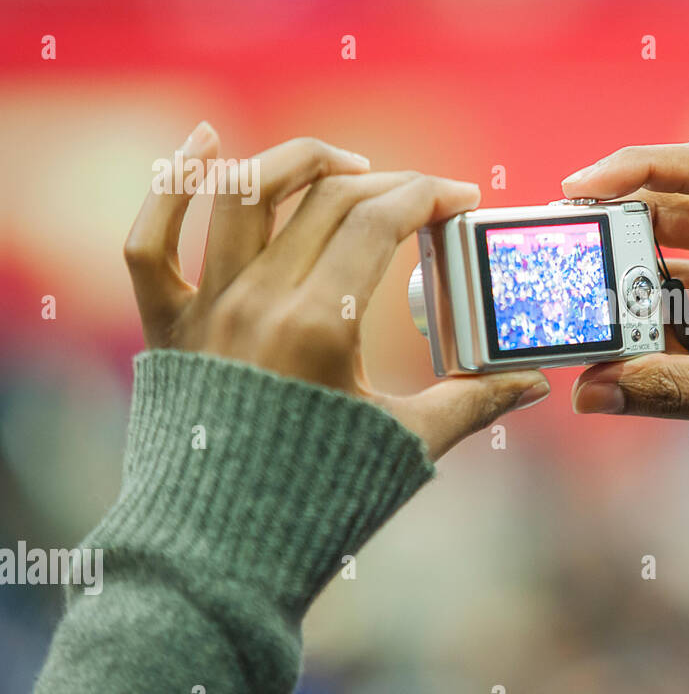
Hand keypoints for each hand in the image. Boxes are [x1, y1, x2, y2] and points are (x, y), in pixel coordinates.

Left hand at [124, 121, 548, 459]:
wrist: (222, 554)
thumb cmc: (319, 500)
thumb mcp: (408, 445)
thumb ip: (475, 402)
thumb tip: (535, 384)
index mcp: (321, 325)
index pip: (382, 219)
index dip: (430, 195)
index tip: (460, 199)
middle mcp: (257, 302)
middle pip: (326, 199)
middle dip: (386, 182)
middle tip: (420, 198)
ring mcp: (206, 308)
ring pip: (241, 192)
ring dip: (298, 162)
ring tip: (341, 166)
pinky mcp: (167, 325)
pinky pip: (149, 238)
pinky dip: (170, 184)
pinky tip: (206, 140)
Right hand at [560, 140, 688, 431]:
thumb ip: (676, 389)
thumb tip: (591, 391)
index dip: (643, 167)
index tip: (585, 185)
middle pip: (666, 212)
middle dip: (611, 227)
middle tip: (560, 241)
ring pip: (655, 266)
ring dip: (614, 286)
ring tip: (576, 306)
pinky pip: (658, 314)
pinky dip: (629, 331)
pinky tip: (605, 355)